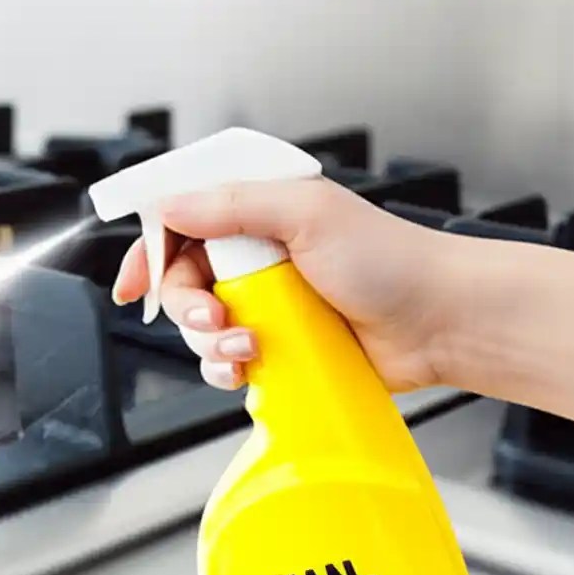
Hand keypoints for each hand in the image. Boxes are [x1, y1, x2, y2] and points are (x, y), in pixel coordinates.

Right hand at [112, 178, 451, 391]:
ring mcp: (264, 303)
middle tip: (212, 317)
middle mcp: (253, 255)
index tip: (134, 284)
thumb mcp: (305, 213)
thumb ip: (232, 204)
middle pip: (180, 281)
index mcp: (257, 211)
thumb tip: (169, 205)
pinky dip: (227, 370)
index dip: (148, 251)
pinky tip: (251, 368)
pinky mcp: (276, 346)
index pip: (180, 221)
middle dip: (185, 305)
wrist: (440, 322)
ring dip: (210, 343)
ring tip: (248, 347)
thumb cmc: (390, 260)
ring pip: (199, 327)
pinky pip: (225, 362)